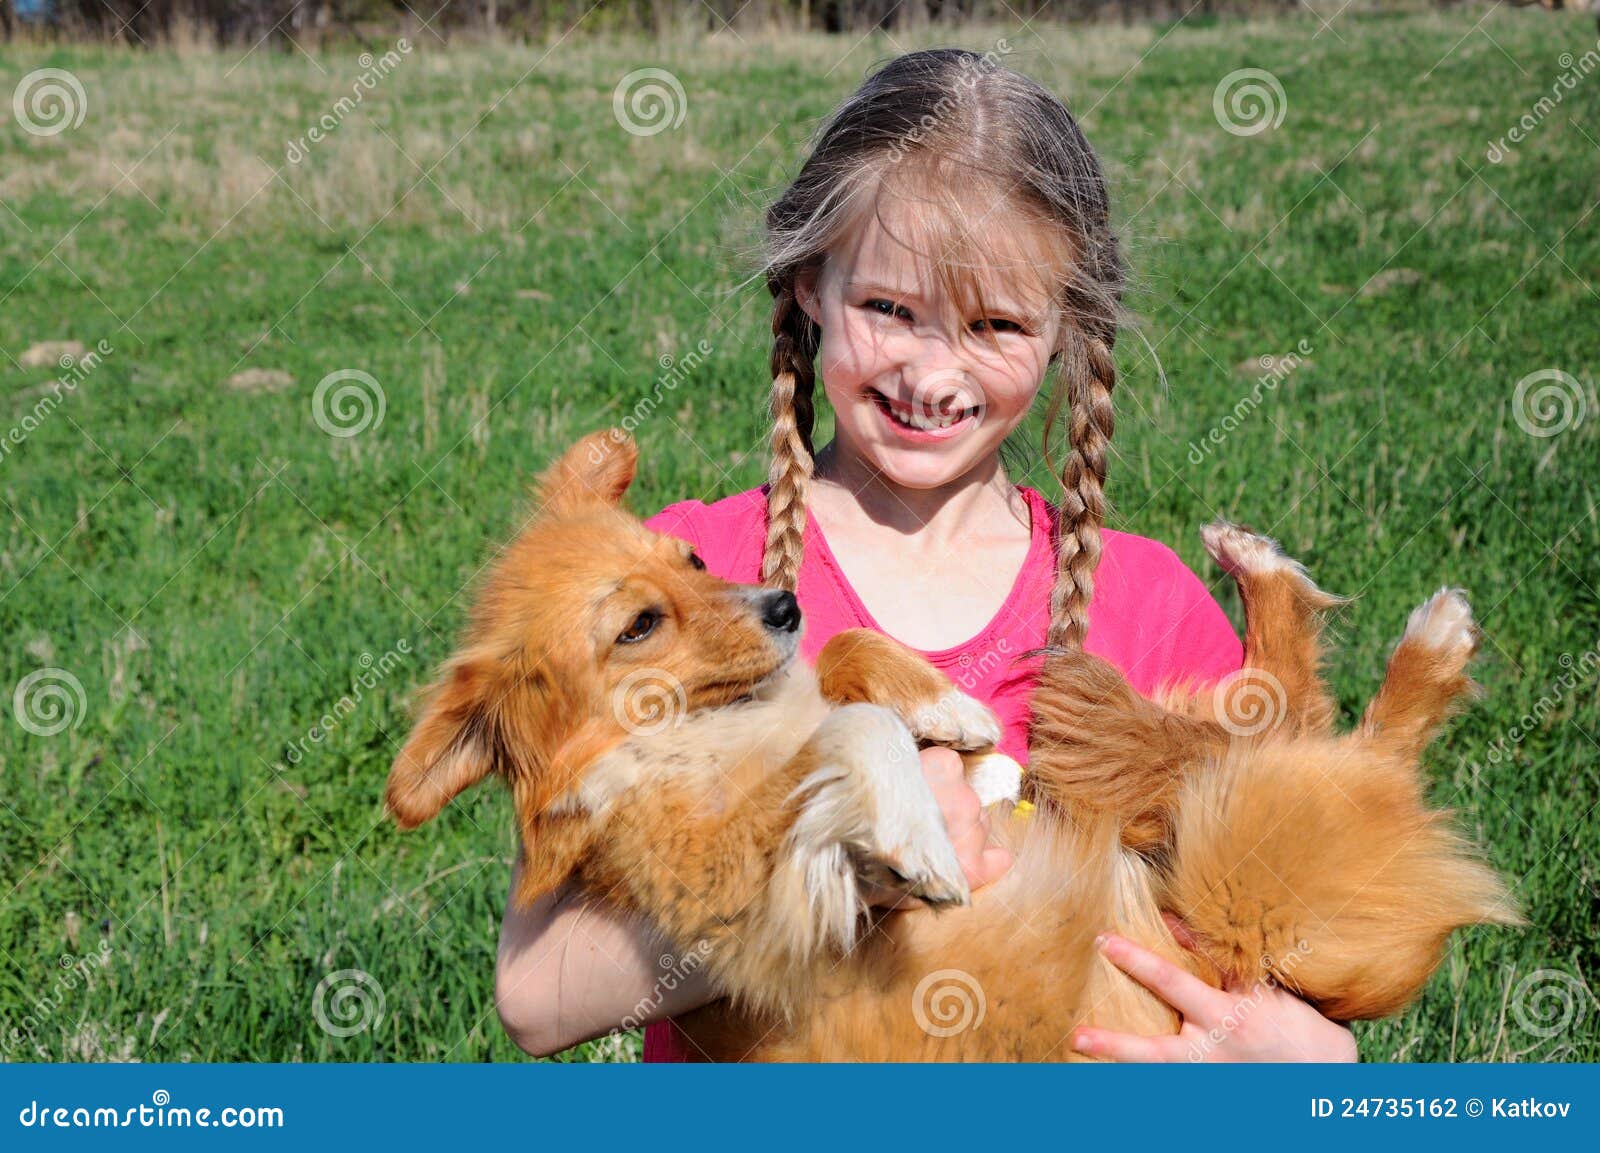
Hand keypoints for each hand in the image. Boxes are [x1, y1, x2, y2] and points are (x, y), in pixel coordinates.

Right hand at [866, 746, 1011, 908]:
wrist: (846, 872)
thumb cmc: (855, 818)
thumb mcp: (875, 773)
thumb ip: (902, 767)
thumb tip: (920, 757)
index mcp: (943, 767)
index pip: (951, 765)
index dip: (930, 779)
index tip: (911, 792)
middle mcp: (964, 799)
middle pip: (966, 798)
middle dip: (947, 809)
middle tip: (914, 826)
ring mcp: (972, 835)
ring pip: (979, 825)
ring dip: (960, 833)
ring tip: (925, 849)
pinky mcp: (972, 870)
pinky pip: (996, 860)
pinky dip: (989, 861)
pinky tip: (978, 861)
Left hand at [1069, 917, 1357, 1061]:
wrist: (1327, 1077)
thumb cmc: (1295, 1023)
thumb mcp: (1260, 984)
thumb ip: (1214, 958)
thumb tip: (1171, 924)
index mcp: (1229, 1017)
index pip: (1172, 982)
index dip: (1136, 960)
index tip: (1104, 942)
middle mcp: (1214, 1055)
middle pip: (1155, 1054)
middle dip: (1114, 1045)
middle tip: (1077, 1036)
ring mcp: (1210, 1080)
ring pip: (1158, 1077)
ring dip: (1122, 1067)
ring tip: (1083, 1055)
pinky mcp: (1209, 1094)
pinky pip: (1170, 1087)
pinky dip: (1148, 1081)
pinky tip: (1114, 1077)